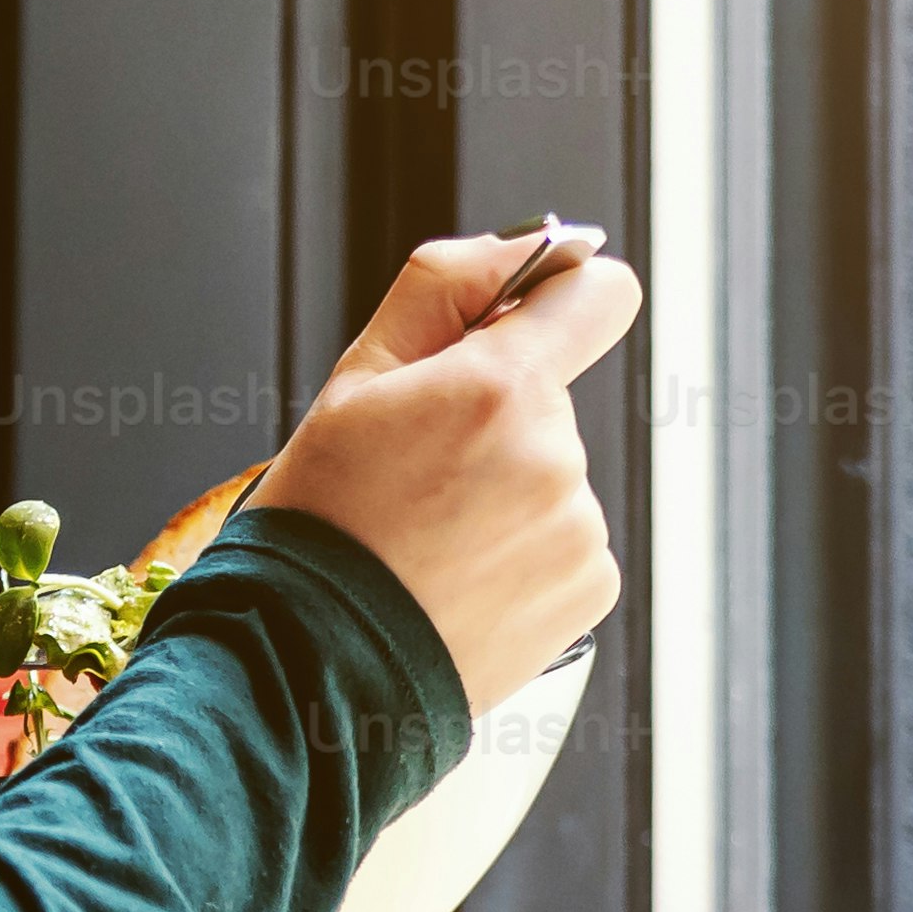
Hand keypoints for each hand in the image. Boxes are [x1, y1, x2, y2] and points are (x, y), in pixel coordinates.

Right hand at [246, 226, 641, 712]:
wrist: (313, 665)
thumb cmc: (318, 523)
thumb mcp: (350, 385)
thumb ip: (443, 291)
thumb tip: (530, 247)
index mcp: (496, 390)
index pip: (599, 296)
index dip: (563, 294)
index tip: (527, 318)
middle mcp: (555, 456)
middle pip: (545, 399)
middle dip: (489, 420)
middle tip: (411, 477)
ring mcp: (579, 528)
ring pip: (551, 473)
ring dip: (502, 492)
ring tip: (425, 541)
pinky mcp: (591, 589)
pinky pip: (564, 541)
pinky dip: (518, 553)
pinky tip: (455, 579)